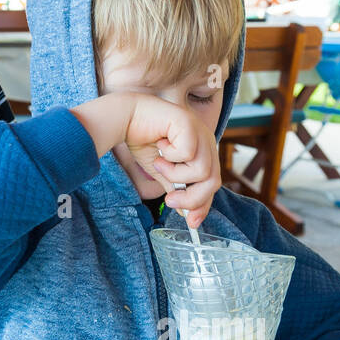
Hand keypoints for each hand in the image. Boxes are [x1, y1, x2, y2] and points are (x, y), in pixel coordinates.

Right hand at [125, 95, 219, 226]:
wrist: (126, 116)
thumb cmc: (142, 139)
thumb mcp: (161, 171)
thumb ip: (176, 187)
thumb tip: (186, 214)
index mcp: (203, 150)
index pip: (212, 183)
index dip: (203, 205)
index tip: (191, 223)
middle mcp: (206, 140)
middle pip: (213, 181)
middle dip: (190, 198)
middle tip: (170, 201)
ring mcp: (200, 131)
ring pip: (202, 171)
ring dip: (175, 174)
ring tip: (160, 163)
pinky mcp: (189, 124)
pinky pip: (188, 154)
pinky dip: (171, 156)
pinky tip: (160, 145)